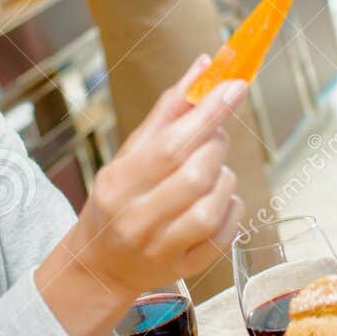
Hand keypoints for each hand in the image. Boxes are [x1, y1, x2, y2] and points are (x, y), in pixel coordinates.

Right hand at [56, 55, 247, 301]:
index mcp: (118, 183)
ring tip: (211, 171)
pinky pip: (225, 233)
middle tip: (212, 136)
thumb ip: (168, 111)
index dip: (208, 114)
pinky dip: (231, 208)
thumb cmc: (118, 199)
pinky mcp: (185, 269)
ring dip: (224, 178)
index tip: (236, 86)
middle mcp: (136, 219)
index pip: (171, 145)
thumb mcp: (130, 154)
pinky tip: (217, 199)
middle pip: (196, 174)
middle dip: (216, 146)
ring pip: (214, 203)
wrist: (101, 266)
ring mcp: (161, 249)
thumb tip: (204, 66)